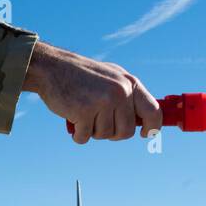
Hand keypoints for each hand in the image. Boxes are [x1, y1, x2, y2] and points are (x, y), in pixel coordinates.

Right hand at [23, 42, 162, 143]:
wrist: (53, 68)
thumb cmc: (82, 75)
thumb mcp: (112, 77)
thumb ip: (128, 95)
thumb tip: (143, 119)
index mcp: (130, 83)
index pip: (153, 111)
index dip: (152, 127)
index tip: (145, 134)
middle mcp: (120, 92)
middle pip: (126, 131)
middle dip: (113, 133)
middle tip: (99, 123)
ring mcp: (103, 101)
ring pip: (105, 135)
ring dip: (93, 131)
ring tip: (84, 114)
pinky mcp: (84, 112)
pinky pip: (85, 137)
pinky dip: (78, 134)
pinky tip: (73, 119)